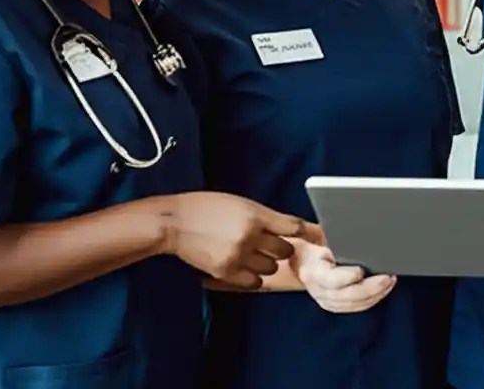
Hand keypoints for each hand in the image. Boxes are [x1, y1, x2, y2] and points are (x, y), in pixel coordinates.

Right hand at [165, 192, 317, 287]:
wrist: (174, 223)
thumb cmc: (205, 207)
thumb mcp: (239, 203)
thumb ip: (264, 216)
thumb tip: (289, 227)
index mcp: (254, 215)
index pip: (293, 227)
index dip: (304, 232)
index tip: (310, 235)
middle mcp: (250, 236)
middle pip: (285, 250)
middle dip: (280, 247)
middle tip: (270, 244)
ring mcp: (238, 256)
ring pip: (271, 267)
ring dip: (267, 262)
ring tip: (253, 254)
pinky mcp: (226, 273)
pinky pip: (255, 282)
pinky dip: (254, 276)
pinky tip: (244, 267)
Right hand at [291, 240, 396, 312]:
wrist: (301, 261)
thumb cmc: (313, 245)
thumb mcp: (318, 238)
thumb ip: (335, 239)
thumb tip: (357, 232)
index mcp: (313, 272)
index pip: (332, 280)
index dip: (348, 277)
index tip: (363, 269)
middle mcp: (319, 290)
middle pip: (347, 296)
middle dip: (371, 288)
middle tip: (387, 277)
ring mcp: (327, 301)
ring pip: (355, 304)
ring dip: (376, 294)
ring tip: (389, 281)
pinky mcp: (336, 306)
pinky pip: (357, 307)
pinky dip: (372, 299)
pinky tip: (383, 289)